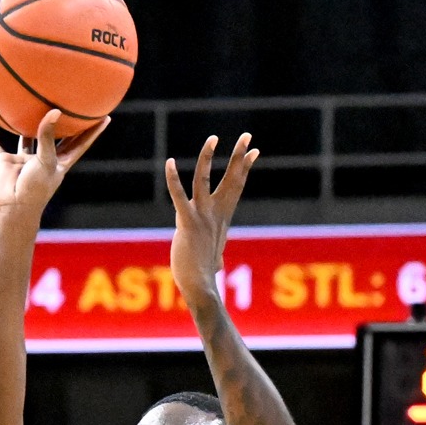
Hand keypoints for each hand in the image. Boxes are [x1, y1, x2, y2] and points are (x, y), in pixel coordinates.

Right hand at [0, 110, 108, 218]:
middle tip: (71, 102)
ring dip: (25, 124)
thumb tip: (54, 112)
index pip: (80, 144)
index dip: (93, 132)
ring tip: (28, 102)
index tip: (106, 117)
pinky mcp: (4, 161)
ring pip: (25, 137)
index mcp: (59, 163)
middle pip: (55, 136)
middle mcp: (42, 159)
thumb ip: (48, 138)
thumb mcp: (46, 161)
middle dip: (63, 122)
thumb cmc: (36, 189)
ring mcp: (23, 160)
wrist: (13, 208)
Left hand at [166, 134, 258, 299]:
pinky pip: (179, 197)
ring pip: (204, 181)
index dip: (245, 168)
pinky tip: (170, 163)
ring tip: (213, 139)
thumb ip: (215, 256)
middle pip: (230, 179)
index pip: (237, 186)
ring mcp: (202, 217)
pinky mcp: (187, 223)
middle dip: (239, 156)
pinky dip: (174, 180)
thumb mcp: (212, 259)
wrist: (199, 288)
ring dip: (208, 158)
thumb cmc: (202, 275)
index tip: (255, 151)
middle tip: (248, 136)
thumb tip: (219, 265)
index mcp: (221, 217)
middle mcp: (215, 214)